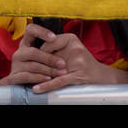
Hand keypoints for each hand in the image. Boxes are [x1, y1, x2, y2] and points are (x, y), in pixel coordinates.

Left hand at [0, 23, 127, 92]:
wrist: (100, 77)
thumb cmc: (82, 64)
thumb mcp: (69, 51)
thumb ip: (55, 49)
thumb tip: (33, 51)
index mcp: (71, 39)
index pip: (48, 42)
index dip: (38, 51)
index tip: (30, 59)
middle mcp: (75, 47)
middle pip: (49, 54)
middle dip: (37, 64)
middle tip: (26, 71)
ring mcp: (78, 61)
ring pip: (52, 69)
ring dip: (39, 76)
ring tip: (26, 81)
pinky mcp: (78, 75)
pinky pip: (59, 81)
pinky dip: (47, 86)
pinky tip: (37, 89)